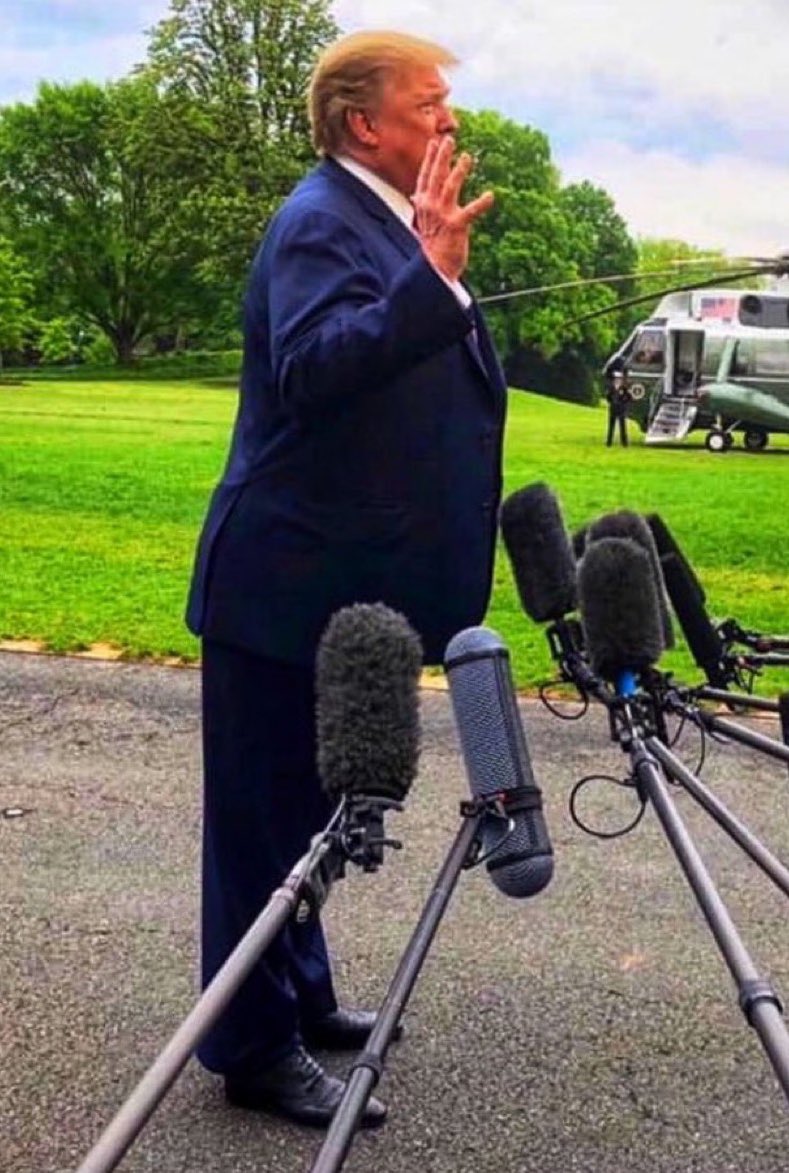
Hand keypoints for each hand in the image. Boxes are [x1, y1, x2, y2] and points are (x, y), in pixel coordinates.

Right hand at [412, 136, 493, 283]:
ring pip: (449, 188)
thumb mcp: (424, 222)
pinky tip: (491, 196)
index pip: (425, 177)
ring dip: (458, 171)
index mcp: (423, 205)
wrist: (435, 270)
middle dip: (442, 157)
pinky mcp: (456, 226)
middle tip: (449, 139)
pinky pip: (470, 212)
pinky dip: (481, 204)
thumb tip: (415, 195)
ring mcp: (442, 216)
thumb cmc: (433, 246)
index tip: (434, 141)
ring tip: (467, 157)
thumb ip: (422, 205)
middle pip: (436, 177)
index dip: (430, 158)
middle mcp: (430, 208)